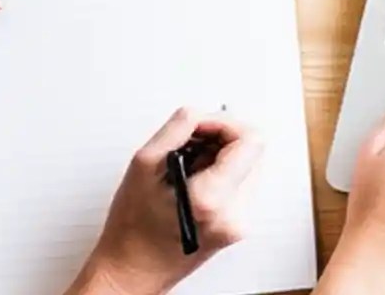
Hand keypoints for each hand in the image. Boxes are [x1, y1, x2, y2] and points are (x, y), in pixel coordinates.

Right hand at [67, 108, 264, 294]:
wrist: (132, 271)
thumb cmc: (131, 228)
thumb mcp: (144, 164)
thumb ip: (178, 128)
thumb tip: (200, 112)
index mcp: (212, 198)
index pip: (251, 140)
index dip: (225, 123)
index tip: (201, 126)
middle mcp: (234, 213)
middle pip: (253, 150)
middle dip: (222, 138)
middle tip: (190, 145)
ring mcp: (239, 222)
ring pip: (248, 165)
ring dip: (220, 156)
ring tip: (187, 167)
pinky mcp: (237, 226)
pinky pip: (240, 183)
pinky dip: (220, 174)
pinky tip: (193, 183)